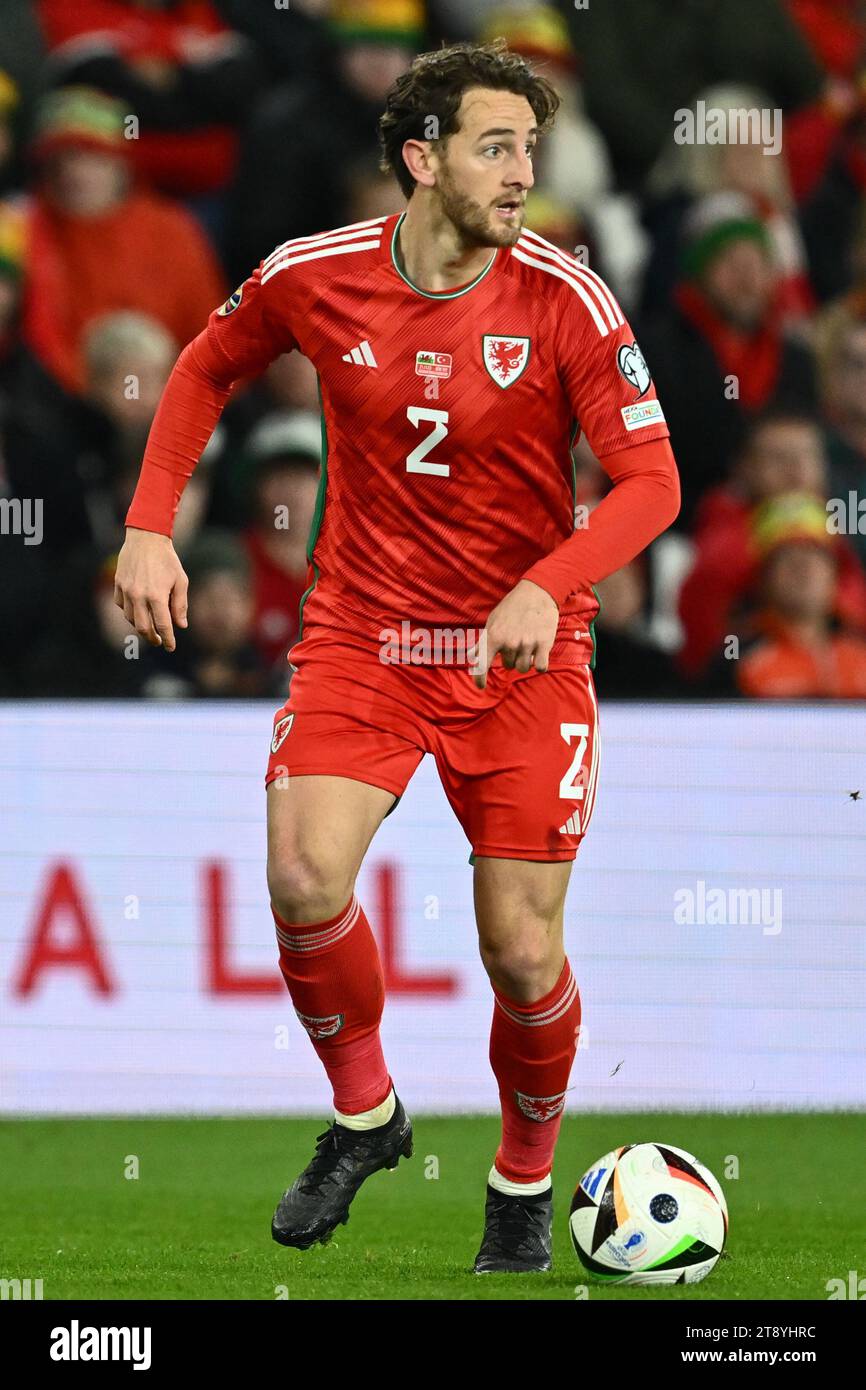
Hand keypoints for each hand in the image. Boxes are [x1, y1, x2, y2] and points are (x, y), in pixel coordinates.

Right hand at [114, 528, 188, 650]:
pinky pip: (121, 606)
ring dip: (141, 625)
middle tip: (159, 641)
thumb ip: (180, 605)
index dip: (167, 639)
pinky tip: (138, 610)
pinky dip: (130, 612)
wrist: (146, 538)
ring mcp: (126, 590)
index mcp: (156, 596)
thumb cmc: (167, 560)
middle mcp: (139, 596)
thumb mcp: (181, 581)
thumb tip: (181, 626)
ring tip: (150, 626)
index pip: (163, 626)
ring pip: (131, 618)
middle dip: (152, 638)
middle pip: (143, 628)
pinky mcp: (118, 584)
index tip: (170, 648)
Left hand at [469, 579, 557, 688]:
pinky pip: (540, 667)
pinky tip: (539, 653)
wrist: (537, 592)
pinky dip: (540, 663)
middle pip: (508, 665)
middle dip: (511, 657)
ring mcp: (527, 644)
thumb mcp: (493, 621)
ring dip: (525, 661)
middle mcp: (509, 642)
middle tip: (517, 640)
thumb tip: (471, 656)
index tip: (480, 686)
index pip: (482, 664)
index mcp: (493, 636)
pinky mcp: (544, 644)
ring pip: (523, 668)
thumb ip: (483, 641)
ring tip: (527, 644)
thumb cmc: (512, 607)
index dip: (479, 678)